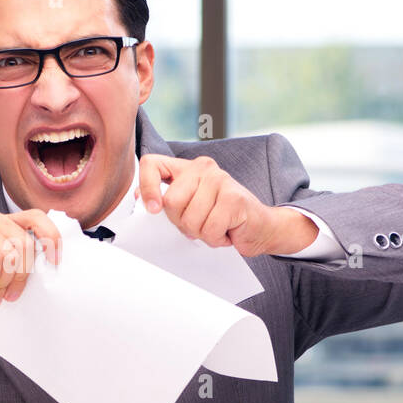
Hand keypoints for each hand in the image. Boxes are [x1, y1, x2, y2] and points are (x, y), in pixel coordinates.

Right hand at [0, 208, 62, 333]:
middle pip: (26, 243)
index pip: (37, 218)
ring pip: (11, 253)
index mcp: (2, 223)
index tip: (54, 263)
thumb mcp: (6, 273)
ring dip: (1, 281)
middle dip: (20, 276)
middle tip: (6, 295)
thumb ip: (23, 260)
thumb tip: (53, 261)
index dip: (51, 238)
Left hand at [137, 154, 317, 256]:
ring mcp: (220, 180)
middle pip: (171, 202)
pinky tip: (227, 231)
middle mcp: (203, 168)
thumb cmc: (223, 219)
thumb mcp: (190, 208)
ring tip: (216, 227)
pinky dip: (216, 239)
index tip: (152, 209)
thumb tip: (141, 200)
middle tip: (200, 223)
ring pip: (190, 220)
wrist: (261, 227)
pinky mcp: (234, 198)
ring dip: (202, 234)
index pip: (152, 164)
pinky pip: (209, 229)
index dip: (147, 187)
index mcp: (188, 168)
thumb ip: (168, 201)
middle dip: (183, 223)